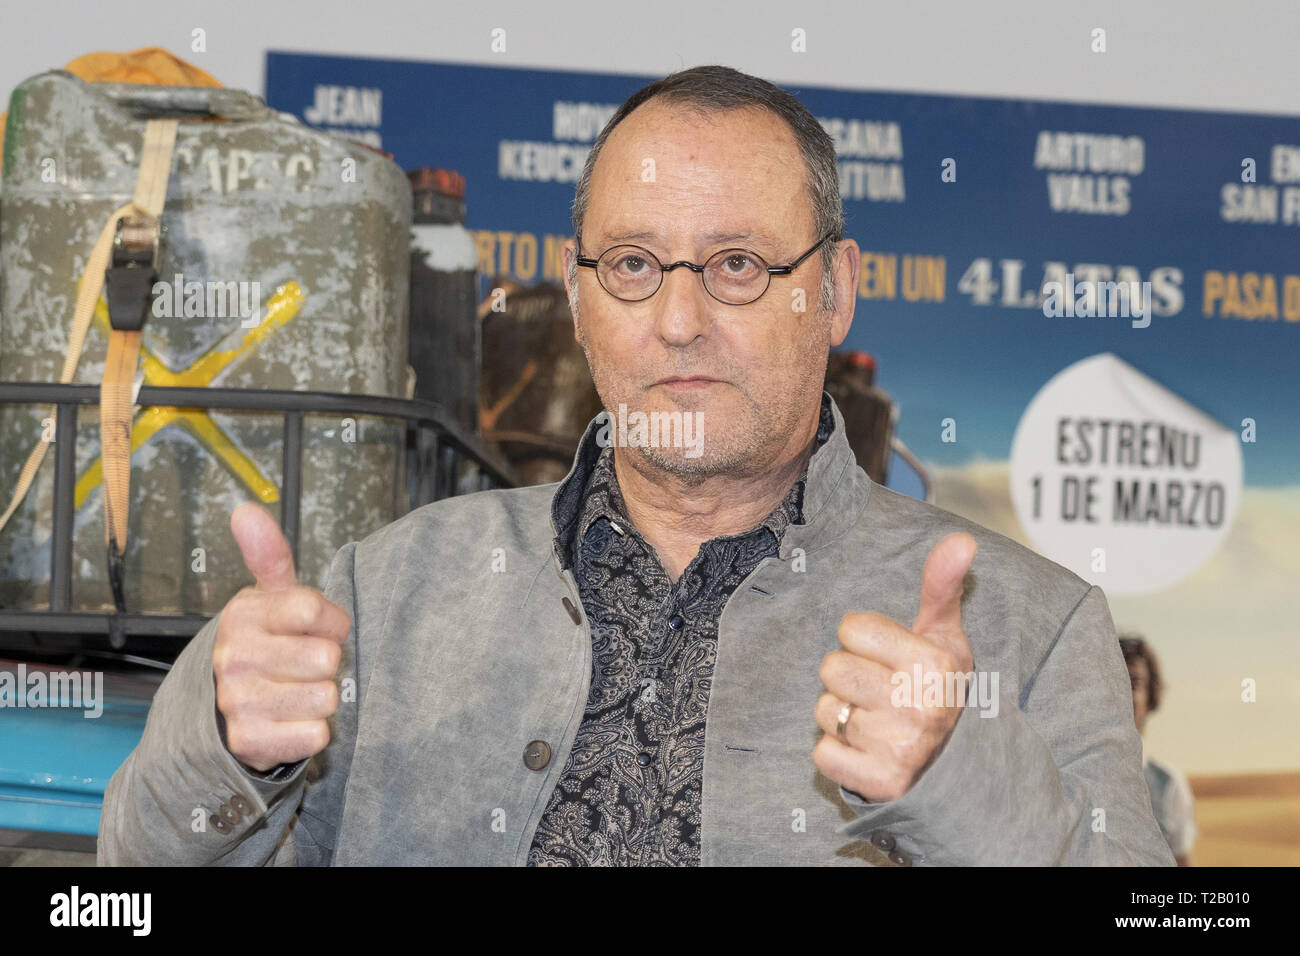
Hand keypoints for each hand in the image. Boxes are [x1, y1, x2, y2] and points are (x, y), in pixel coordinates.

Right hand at [213, 503, 351, 772]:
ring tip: (297, 691)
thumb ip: (268, 555)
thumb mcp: (270, 598)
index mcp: (244, 615)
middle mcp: (235, 658)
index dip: (332, 622)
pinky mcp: (250, 742)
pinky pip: (316, 735)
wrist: (227, 708)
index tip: (320, 628)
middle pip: (326, 657)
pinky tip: (291, 720)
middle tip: (305, 665)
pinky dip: (313, 732)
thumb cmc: (266, 644)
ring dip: (321, 697)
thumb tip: (245, 510)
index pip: (316, 611)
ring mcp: (239, 702)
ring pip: (325, 697)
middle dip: (326, 663)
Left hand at [813, 532, 977, 801]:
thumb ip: (942, 587)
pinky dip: (837, 753)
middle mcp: (918, 707)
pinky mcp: (877, 783)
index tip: (889, 658)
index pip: (851, 628)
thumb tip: (961, 539)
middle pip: (831, 667)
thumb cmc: (938, 689)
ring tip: (875, 720)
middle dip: (849, 677)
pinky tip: (866, 750)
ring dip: (842, 714)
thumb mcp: (945, 638)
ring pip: (824, 710)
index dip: (865, 640)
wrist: (956, 767)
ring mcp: (898, 749)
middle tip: (880, 691)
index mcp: (934, 665)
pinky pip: (822, 753)